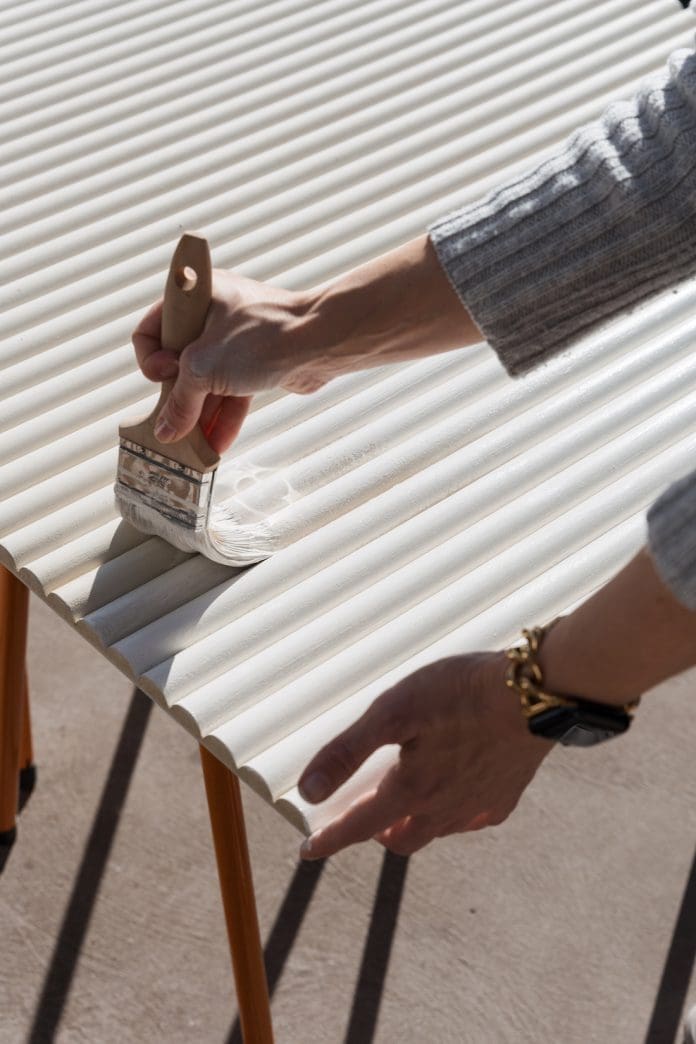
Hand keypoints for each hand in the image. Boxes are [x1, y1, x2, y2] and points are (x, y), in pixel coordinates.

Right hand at [132, 236, 481, 452]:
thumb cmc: (261, 336)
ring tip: (192, 446)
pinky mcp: (256, 363)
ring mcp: (235, 340)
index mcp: (193, 297)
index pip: (151, 330)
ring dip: (200, 414)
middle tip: (175, 423)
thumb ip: (179, 402)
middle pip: (178, 362)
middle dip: (176, 397)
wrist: (319, 342)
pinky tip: (217, 445)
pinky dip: (224, 415)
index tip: (163, 378)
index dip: (151, 359)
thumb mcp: (205, 368)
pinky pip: (231, 391)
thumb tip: (165, 431)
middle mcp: (212, 314)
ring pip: (207, 381)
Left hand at [297, 652, 550, 858]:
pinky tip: (455, 796)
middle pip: (400, 838)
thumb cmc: (461, 694)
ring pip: (436, 830)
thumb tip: (309, 791)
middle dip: (375, 833)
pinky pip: (472, 818)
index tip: (307, 851)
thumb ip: (349, 750)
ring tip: (402, 803)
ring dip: (412, 824)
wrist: (536, 693)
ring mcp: (479, 803)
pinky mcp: (507, 793)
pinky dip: (453, 815)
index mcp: (413, 790)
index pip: (360, 825)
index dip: (330, 840)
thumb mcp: (393, 711)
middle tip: (361, 818)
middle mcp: (445, 808)